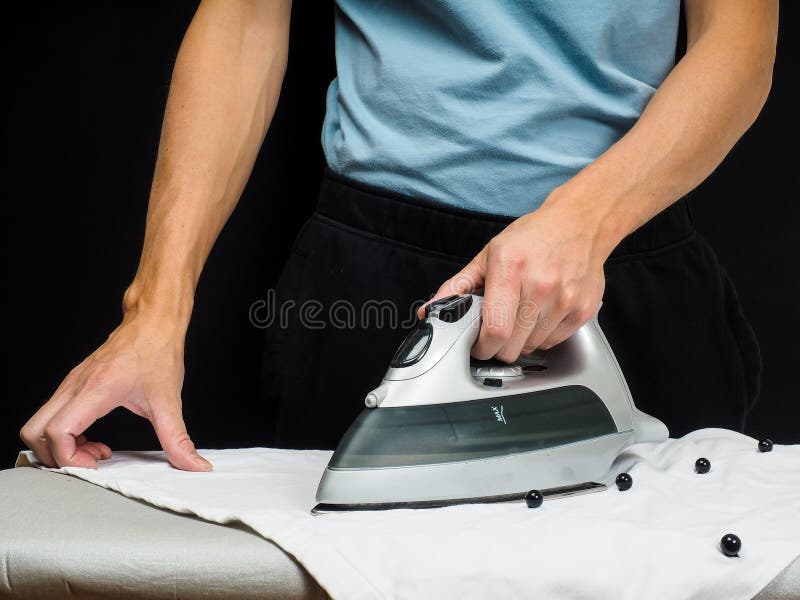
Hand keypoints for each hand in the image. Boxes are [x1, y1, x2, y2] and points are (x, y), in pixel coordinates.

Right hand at [20, 314, 211, 470]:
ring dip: (58, 445)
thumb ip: (179, 439)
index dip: (70, 457)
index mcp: (96, 390)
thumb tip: (195, 464)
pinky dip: (64, 434)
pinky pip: (52, 414)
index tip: (96, 463)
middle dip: (55, 456)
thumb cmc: (158, 352)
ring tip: (92, 451)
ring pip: (38, 423)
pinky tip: (93, 437)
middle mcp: (75, 386)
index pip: (58, 432)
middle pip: (34, 431)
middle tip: (89, 461)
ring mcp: (71, 383)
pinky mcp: (74, 383)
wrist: (153, 322)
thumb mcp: (169, 402)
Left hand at [420, 192, 617, 361]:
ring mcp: (564, 299)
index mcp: (510, 268)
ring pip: (532, 347)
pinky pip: (553, 342)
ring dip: (521, 340)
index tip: (478, 345)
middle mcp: (540, 284)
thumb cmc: (532, 237)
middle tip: (497, 330)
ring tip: (522, 314)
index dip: (482, 346)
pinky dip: (542, 336)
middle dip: (498, 346)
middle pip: (511, 346)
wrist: (579, 223)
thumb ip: (458, 285)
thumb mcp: (489, 254)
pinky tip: (541, 313)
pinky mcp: (582, 310)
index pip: (495, 329)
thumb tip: (431, 310)